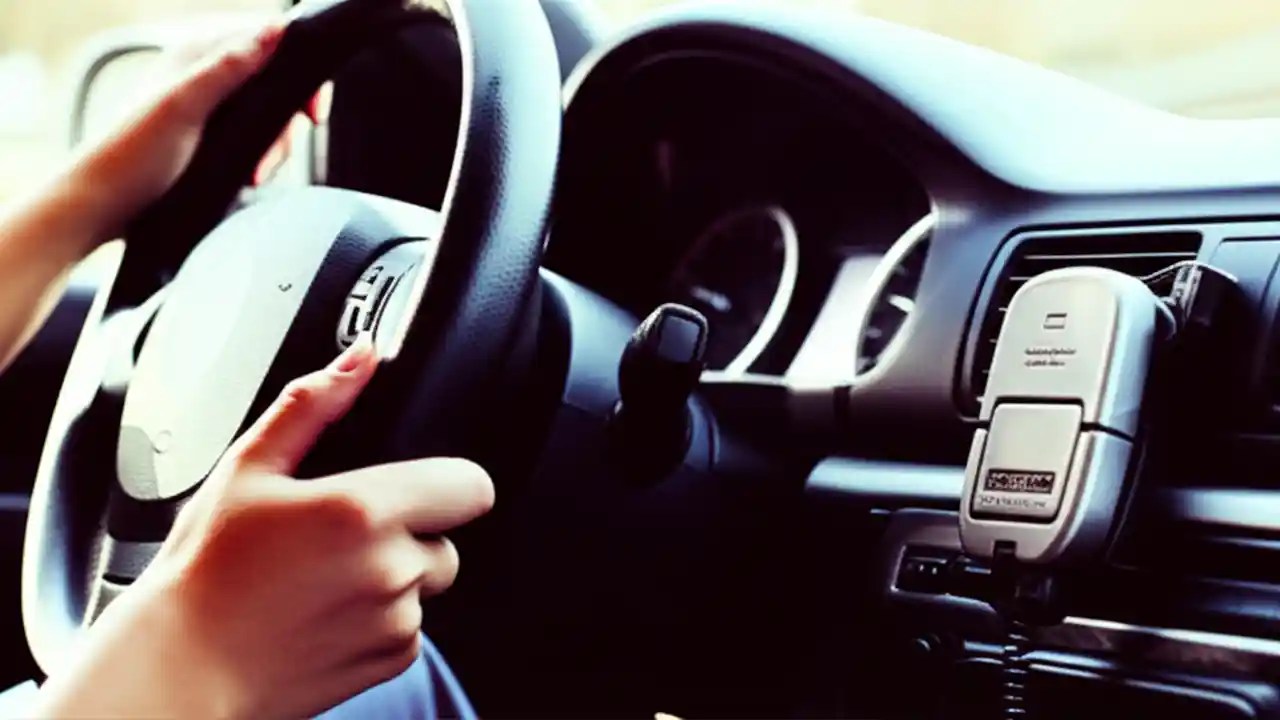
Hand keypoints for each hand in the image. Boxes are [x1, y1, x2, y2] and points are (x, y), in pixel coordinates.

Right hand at [32, 340, 495, 719]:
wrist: (182, 667)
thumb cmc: (205, 572)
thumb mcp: (248, 468)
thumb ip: (313, 403)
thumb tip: (360, 355)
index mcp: (364, 511)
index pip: (470, 485)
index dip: (449, 480)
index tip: (417, 484)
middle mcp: (392, 568)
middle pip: (447, 533)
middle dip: (411, 529)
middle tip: (342, 535)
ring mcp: (395, 619)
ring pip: (428, 581)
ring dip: (395, 576)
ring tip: (324, 577)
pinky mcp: (390, 660)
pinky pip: (412, 626)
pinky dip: (382, 619)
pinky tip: (326, 612)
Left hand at [71, 20, 285, 243]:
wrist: (102, 206)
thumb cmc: (132, 156)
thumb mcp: (184, 106)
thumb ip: (229, 67)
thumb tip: (275, 30)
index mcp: (196, 55)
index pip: (266, 39)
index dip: (299, 67)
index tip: (311, 109)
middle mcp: (204, 75)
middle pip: (275, 81)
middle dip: (287, 120)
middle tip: (277, 153)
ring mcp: (209, 108)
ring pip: (268, 114)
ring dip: (274, 147)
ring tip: (256, 174)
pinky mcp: (211, 138)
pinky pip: (254, 139)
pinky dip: (261, 158)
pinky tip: (250, 176)